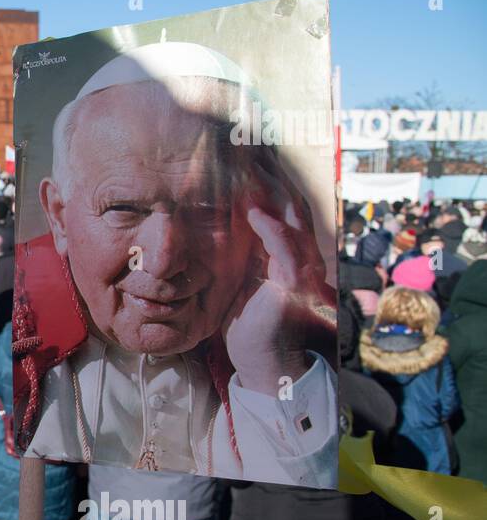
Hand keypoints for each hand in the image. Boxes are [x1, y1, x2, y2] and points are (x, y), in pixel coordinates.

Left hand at [222, 153, 332, 395]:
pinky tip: (254, 213)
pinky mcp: (292, 286)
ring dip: (272, 197)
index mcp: (290, 256)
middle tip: (251, 155)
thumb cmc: (249, 327)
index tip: (247, 162)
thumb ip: (241, 257)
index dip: (269, 185)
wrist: (264, 364)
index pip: (283, 210)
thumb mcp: (242, 283)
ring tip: (251, 173)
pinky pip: (285, 250)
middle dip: (274, 181)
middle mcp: (301, 259)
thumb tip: (216, 232)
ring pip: (293, 222)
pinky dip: (271, 229)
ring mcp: (301, 271)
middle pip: (293, 207)